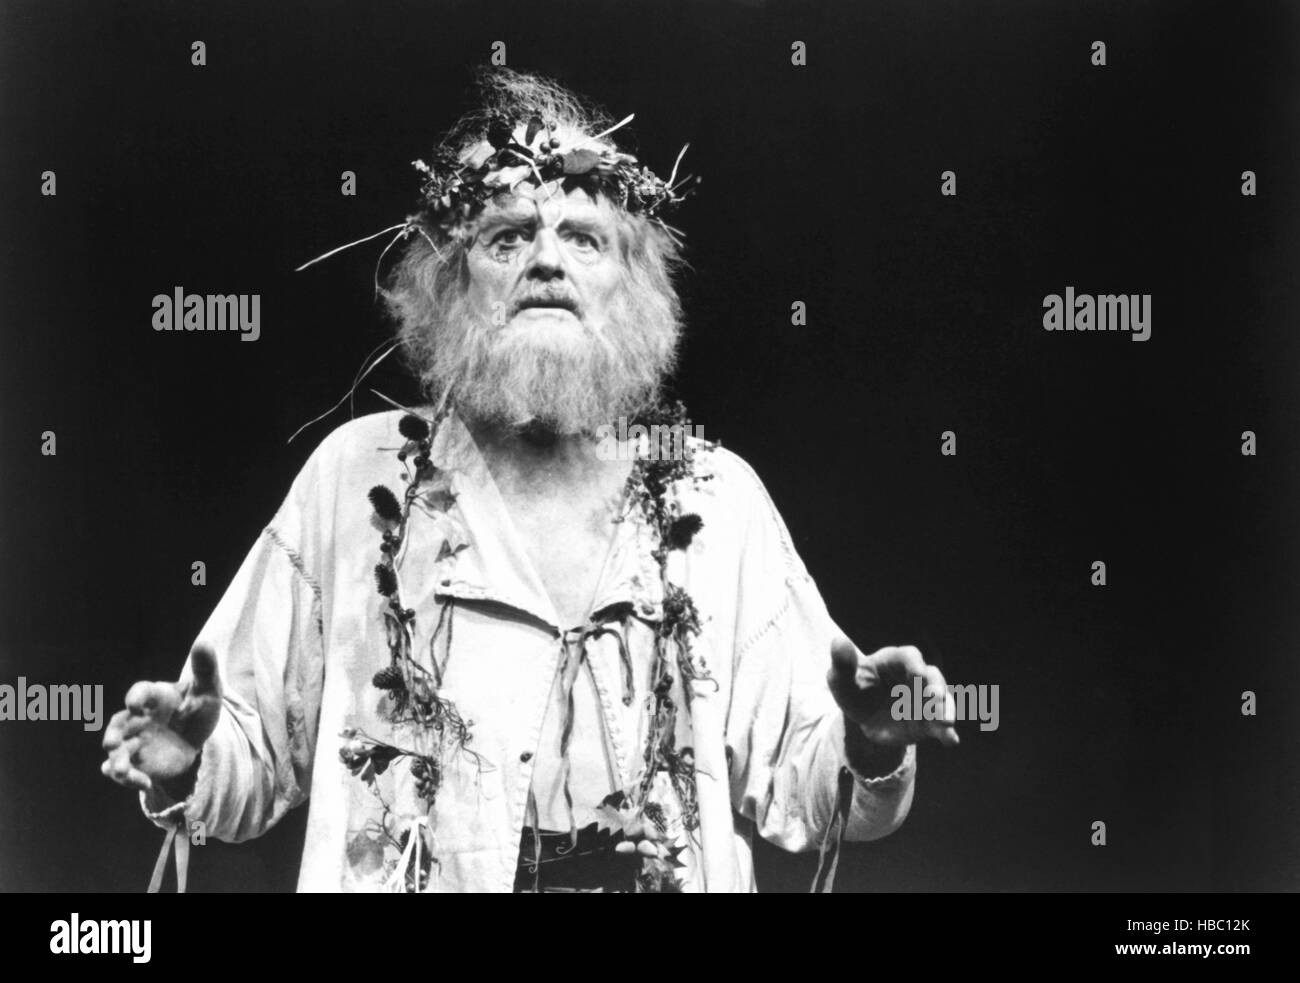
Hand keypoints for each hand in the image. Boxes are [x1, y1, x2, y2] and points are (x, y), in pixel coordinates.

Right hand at [101, 644, 222, 792]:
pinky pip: (126, 772)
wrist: (197, 735)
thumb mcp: (208, 689)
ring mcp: (135, 741)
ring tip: (120, 772)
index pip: (139, 693)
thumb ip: (205, 668)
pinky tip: (145, 784)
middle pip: (118, 725)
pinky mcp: (138, 762)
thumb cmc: (198, 706)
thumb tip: (204, 642)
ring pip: (117, 752)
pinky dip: (131, 779)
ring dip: (116, 762)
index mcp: (153, 696)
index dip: (136, 697)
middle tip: (111, 742)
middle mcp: (138, 719)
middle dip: (112, 734)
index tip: (136, 704)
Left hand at [828, 636, 959, 747]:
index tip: (918, 674)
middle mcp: (916, 677)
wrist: (862, 718)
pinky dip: (947, 733)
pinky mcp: (928, 721)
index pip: (910, 656)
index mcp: (896, 661)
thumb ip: (842, 663)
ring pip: (941, 701)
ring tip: (946, 722)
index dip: (915, 664)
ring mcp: (925, 699)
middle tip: (936, 698)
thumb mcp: (841, 679)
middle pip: (932, 677)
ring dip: (945, 710)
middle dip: (936, 687)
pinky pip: (940, 726)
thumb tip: (838, 641)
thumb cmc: (853, 690)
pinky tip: (951, 741)